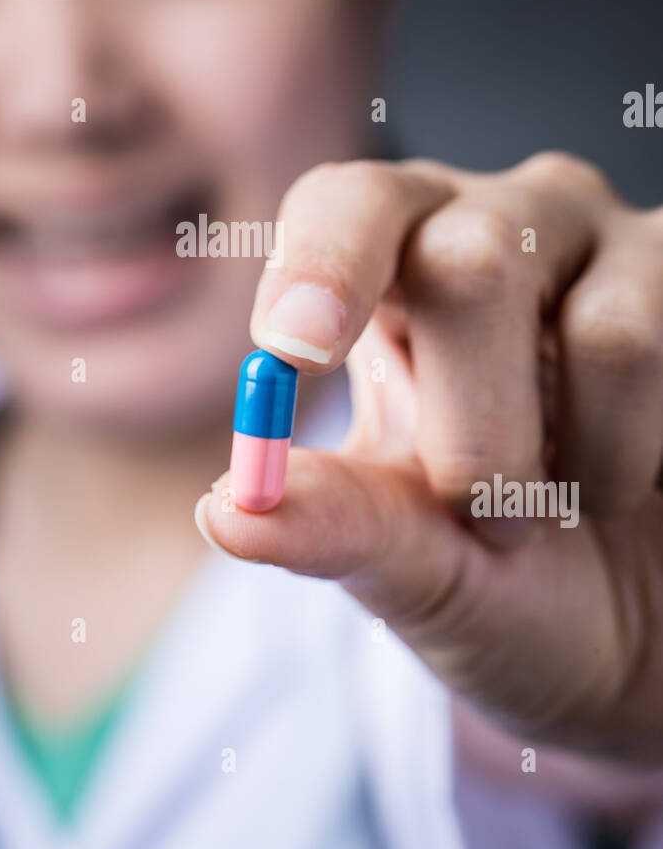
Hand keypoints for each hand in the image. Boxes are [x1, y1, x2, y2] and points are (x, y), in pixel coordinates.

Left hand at [201, 154, 662, 764]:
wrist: (637, 643)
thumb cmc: (508, 584)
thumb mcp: (412, 568)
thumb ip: (335, 530)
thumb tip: (226, 511)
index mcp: (395, 269)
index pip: (348, 205)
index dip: (322, 265)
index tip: (295, 354)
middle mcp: (503, 226)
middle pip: (468, 261)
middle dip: (470, 428)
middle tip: (477, 510)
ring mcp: (615, 249)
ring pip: (596, 329)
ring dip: (570, 466)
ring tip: (568, 505)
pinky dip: (635, 457)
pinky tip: (635, 475)